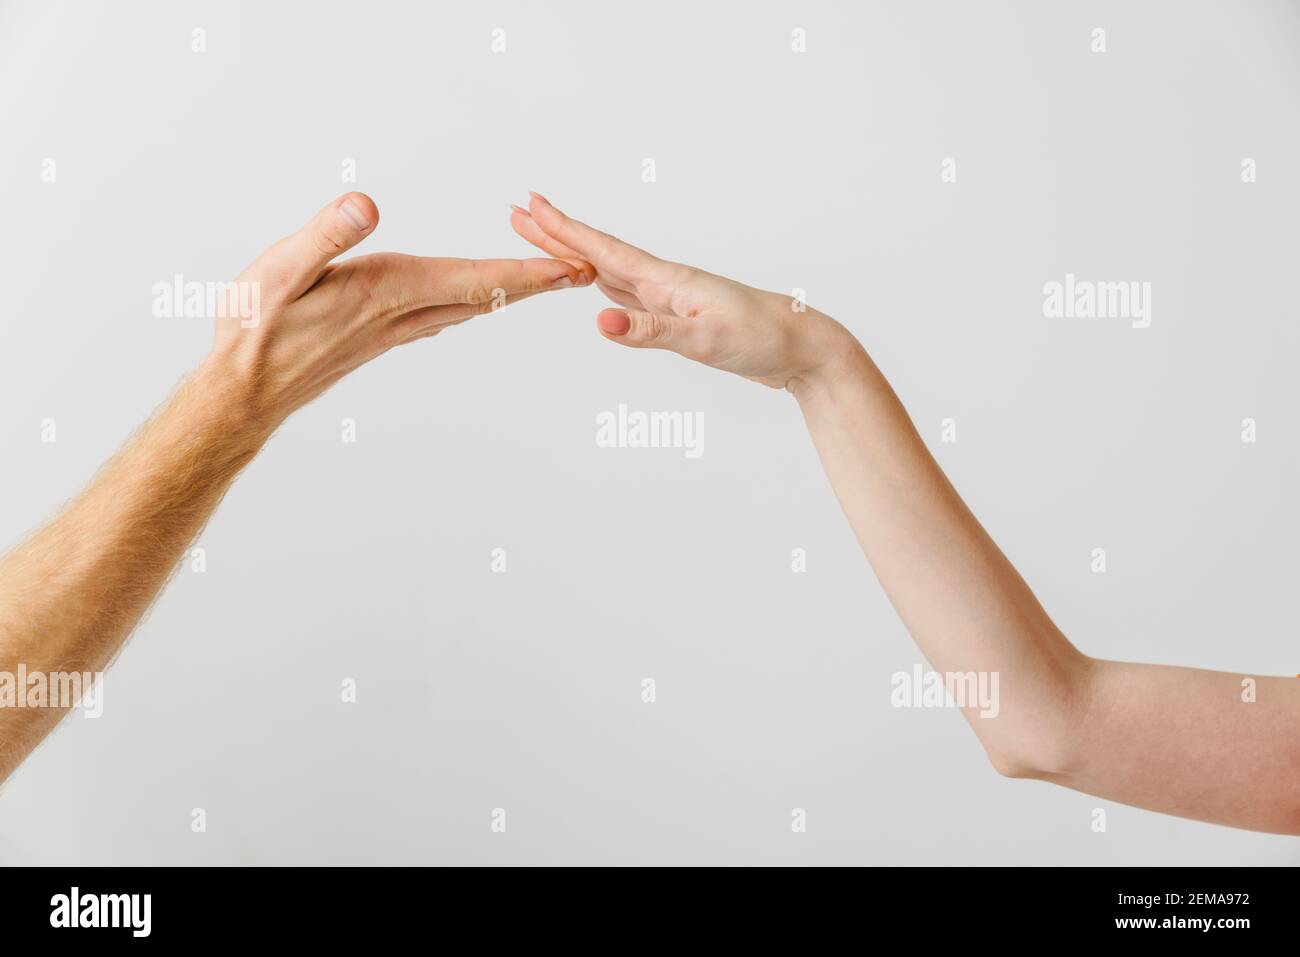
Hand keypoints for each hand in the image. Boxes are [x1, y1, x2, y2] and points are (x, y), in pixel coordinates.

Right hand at [207, 193, 593, 428]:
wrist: (243, 393)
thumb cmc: (253, 332)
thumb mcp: (278, 271)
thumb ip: (325, 236)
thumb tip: (366, 205)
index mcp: (386, 291)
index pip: (474, 278)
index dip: (527, 271)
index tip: (572, 268)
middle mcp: (400, 314)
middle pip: (484, 294)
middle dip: (536, 280)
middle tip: (583, 268)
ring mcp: (392, 330)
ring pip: (466, 306)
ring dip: (507, 288)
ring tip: (543, 275)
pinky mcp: (378, 336)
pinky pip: (440, 314)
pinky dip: (471, 296)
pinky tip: (472, 296)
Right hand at [509, 192, 858, 392]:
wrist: (803, 350)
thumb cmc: (762, 340)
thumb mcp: (704, 341)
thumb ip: (651, 333)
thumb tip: (598, 322)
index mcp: (667, 281)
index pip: (603, 250)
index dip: (564, 230)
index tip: (530, 204)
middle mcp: (665, 283)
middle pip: (599, 253)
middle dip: (558, 234)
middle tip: (519, 213)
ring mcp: (672, 299)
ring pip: (610, 271)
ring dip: (575, 256)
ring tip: (545, 241)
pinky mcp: (681, 319)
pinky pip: (628, 295)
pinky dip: (602, 284)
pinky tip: (595, 283)